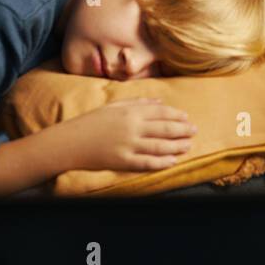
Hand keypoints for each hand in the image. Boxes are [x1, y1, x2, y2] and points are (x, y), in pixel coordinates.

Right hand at [59, 98, 196, 171]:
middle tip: (194, 131)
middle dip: (182, 130)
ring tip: (188, 145)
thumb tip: (159, 102)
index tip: (186, 118)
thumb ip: (137, 102)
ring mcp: (128, 145)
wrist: (70, 142)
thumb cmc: (91, 122)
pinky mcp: (123, 161)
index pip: (160, 112)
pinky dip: (162, 162)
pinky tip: (172, 161)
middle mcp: (132, 127)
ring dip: (177, 146)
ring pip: (160, 146)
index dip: (176, 115)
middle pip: (164, 128)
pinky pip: (147, 163)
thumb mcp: (114, 106)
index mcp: (130, 111)